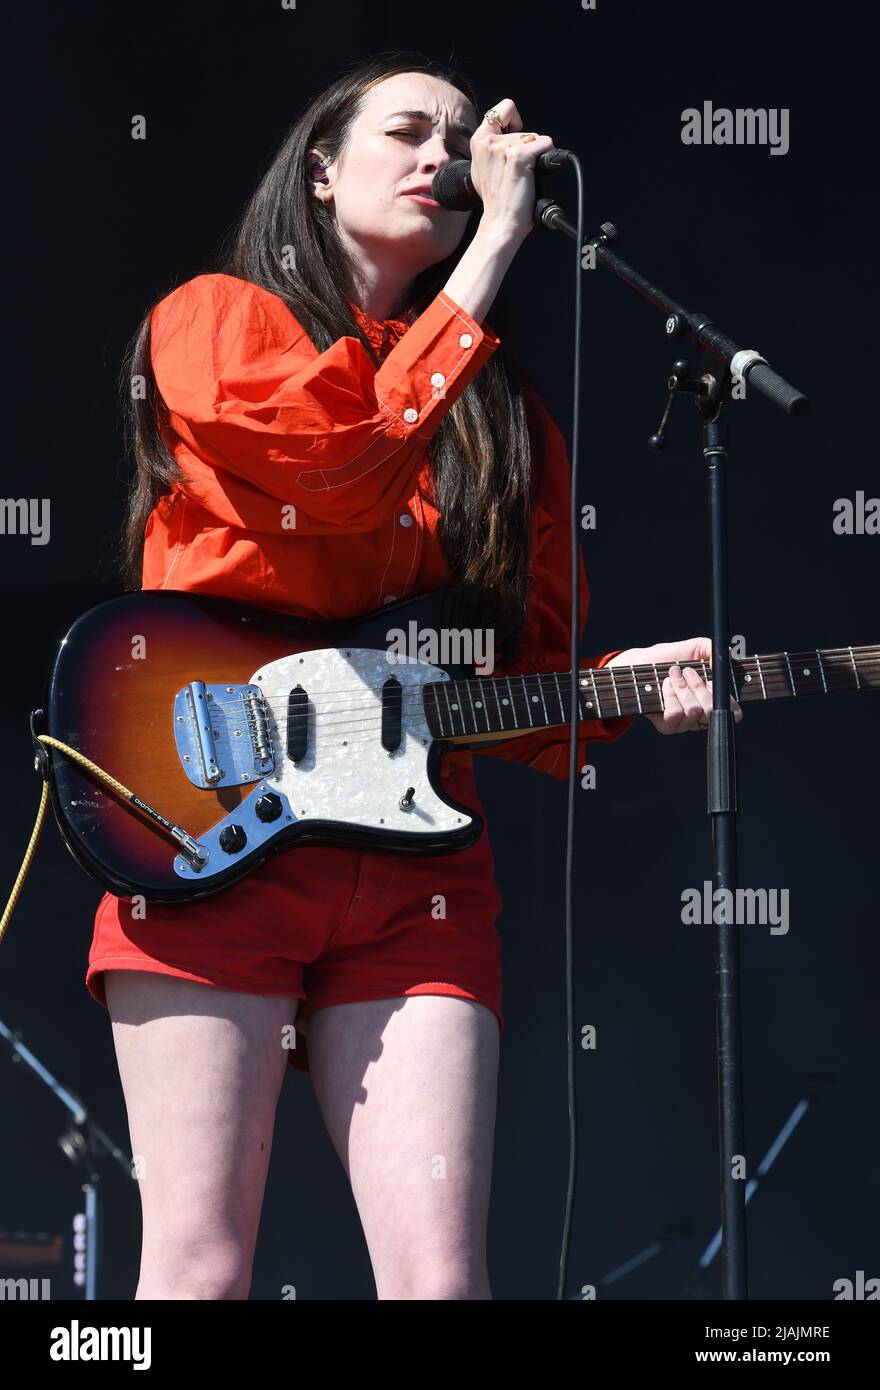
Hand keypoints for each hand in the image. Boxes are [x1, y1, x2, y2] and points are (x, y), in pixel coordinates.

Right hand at [468, 96, 556, 243]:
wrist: (501, 222)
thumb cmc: (496, 200)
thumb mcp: (484, 168)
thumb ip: (492, 149)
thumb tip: (509, 136)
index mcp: (478, 140)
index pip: (504, 108)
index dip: (514, 121)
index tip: (516, 139)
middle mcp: (487, 141)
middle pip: (523, 128)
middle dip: (526, 146)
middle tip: (516, 171)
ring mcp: (502, 148)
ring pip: (534, 138)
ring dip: (534, 155)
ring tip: (521, 176)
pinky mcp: (519, 157)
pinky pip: (545, 144)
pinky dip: (546, 158)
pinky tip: (532, 175)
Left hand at [606, 637, 743, 734]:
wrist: (639, 664)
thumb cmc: (667, 658)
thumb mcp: (693, 648)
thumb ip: (713, 648)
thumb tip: (729, 657)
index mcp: (711, 699)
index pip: (732, 713)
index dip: (730, 704)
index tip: (716, 685)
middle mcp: (700, 715)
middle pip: (712, 711)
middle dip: (700, 686)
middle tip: (687, 671)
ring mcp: (684, 723)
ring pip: (693, 710)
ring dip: (682, 687)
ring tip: (673, 675)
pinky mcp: (667, 726)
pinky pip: (675, 714)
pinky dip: (670, 695)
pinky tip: (665, 685)